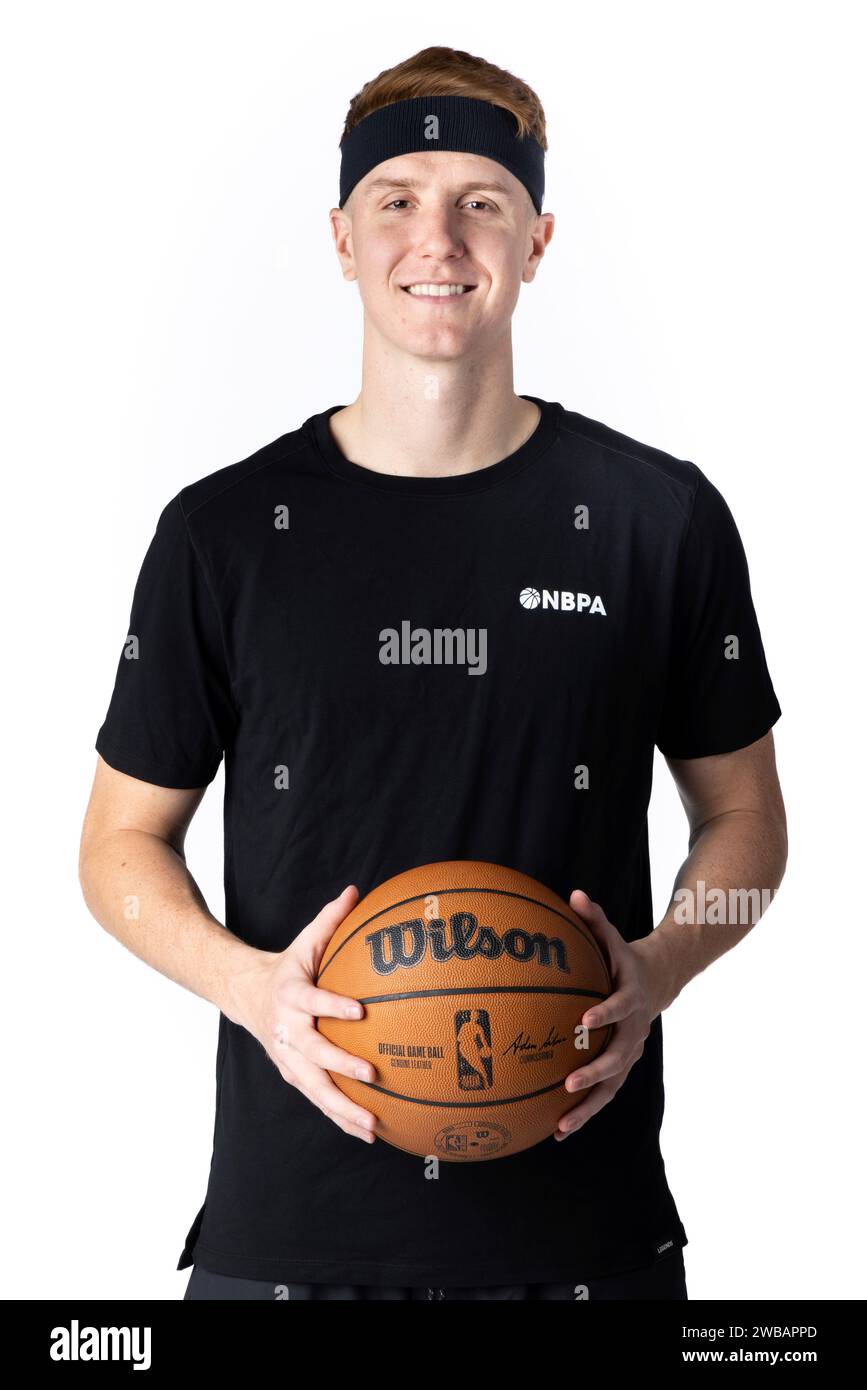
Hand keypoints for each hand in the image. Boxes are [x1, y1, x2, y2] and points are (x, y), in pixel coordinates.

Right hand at [236, 885, 377, 1144]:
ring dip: (343, 1108)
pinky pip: (318, 1099)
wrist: (245, 995)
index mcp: (291, 995)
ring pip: (315, 1087)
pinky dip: (340, 1118)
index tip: (360, 1011)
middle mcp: (287, 1030)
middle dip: (341, 1067)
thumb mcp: (306, 941)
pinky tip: (368, 1134)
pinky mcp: (293, 1074)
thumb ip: (331, 919)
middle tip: (372, 1075)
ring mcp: (288, 1057)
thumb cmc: (288, 967)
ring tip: (373, 1125)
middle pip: (313, 1053)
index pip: (313, 1000)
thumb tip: (356, 891)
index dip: (333, 1006)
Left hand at [554, 890, 663, 1140]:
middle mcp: (634, 1030)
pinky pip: (604, 1095)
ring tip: (561, 1126)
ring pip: (612, 1086)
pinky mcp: (622, 1067)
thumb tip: (574, 894)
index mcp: (630, 996)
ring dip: (588, 1107)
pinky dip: (584, 1113)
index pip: (619, 1005)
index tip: (584, 1020)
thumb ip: (593, 918)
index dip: (605, 1013)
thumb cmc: (622, 957)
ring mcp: (630, 1052)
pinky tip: (557, 1131)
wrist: (657, 981)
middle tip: (569, 1082)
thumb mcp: (611, 936)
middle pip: (618, 1056)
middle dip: (594, 1071)